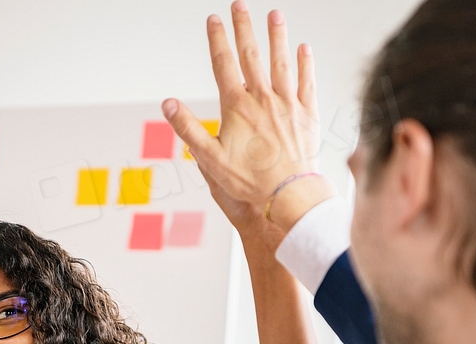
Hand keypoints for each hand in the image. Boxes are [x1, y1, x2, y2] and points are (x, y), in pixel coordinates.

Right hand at [163, 5, 329, 227]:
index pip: (223, 64)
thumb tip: (168, 104)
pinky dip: (304, 64)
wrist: (289, 193)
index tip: (213, 19)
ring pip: (281, 61)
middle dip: (244, 27)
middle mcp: (263, 98)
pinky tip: (303, 49)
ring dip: (277, 36)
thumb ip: (188, 128)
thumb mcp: (209, 158)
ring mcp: (288, 103)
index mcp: (237, 106)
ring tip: (274, 15)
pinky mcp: (307, 114)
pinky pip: (306, 82)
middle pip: (251, 54)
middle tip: (239, 5)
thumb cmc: (249, 180)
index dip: (217, 39)